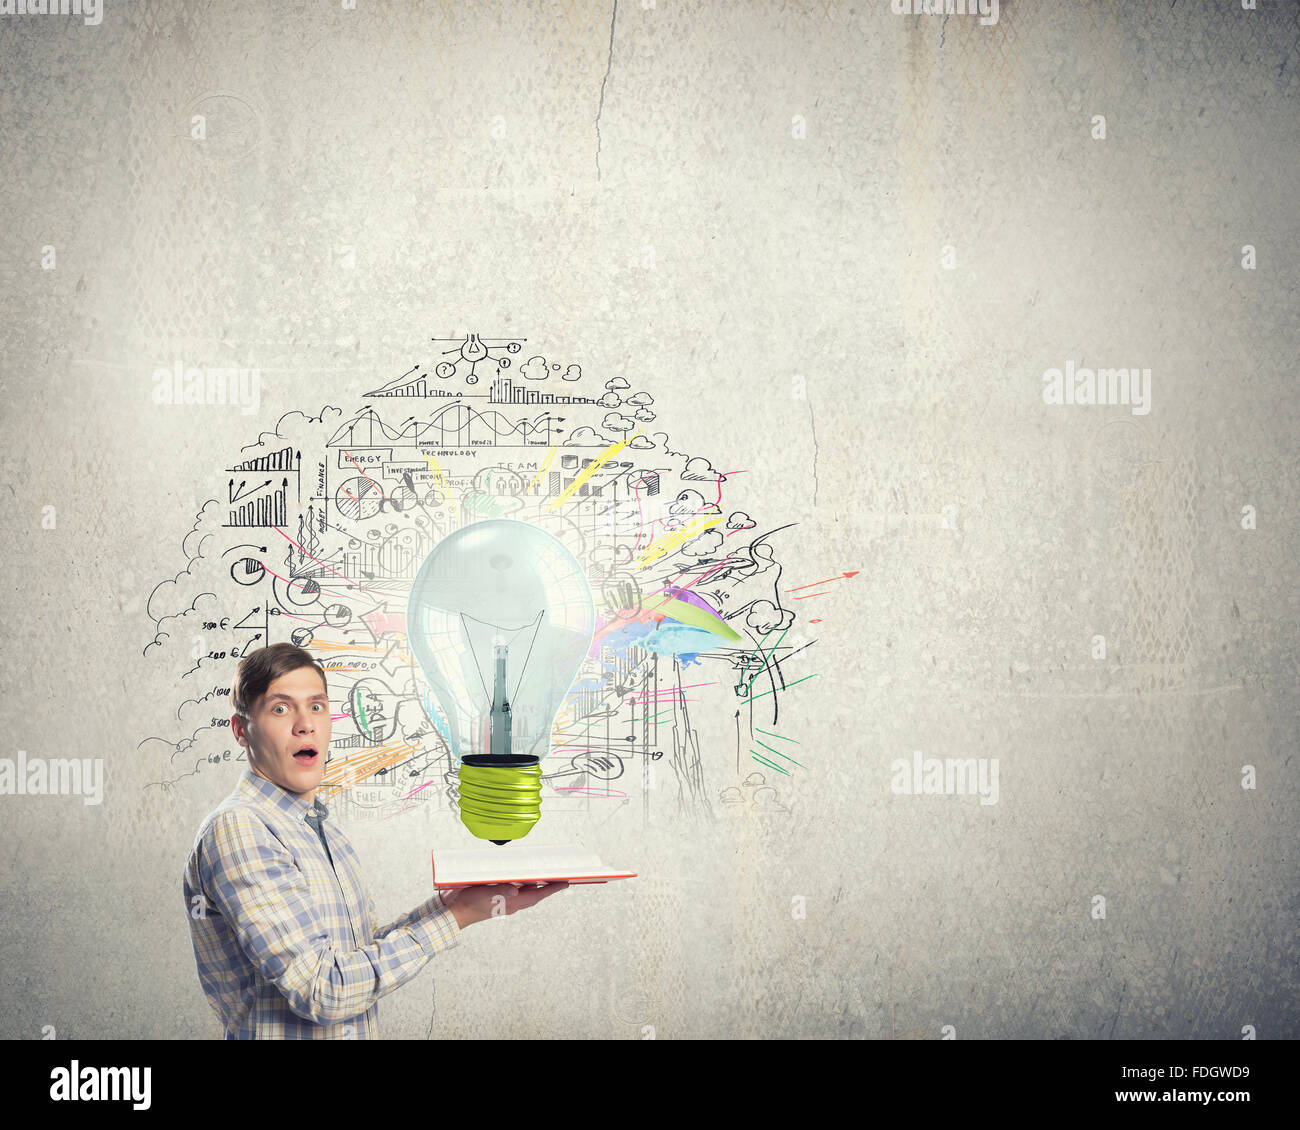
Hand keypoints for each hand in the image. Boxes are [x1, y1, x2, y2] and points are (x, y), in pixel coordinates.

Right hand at [441, 881, 568, 929]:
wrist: (454, 912)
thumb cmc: (468, 905)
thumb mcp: (484, 895)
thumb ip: (500, 892)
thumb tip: (515, 890)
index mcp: (511, 903)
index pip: (536, 895)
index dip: (551, 889)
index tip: (565, 883)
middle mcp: (510, 902)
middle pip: (534, 893)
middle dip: (547, 885)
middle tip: (560, 876)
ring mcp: (504, 900)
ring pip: (524, 891)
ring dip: (535, 883)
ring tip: (545, 873)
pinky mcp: (496, 897)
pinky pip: (514, 889)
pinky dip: (521, 881)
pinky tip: (520, 874)